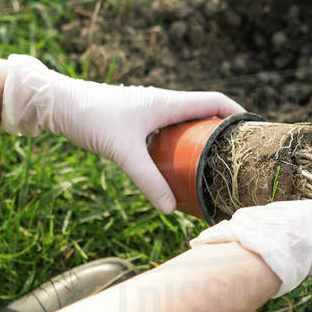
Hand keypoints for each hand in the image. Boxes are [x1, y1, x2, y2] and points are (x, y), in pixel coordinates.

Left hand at [1, 55, 243, 212]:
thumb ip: (148, 181)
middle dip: (222, 133)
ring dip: (200, 140)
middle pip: (204, 114)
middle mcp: (162, 103)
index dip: (238, 114)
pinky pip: (168, 132)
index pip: (215, 101)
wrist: (57, 104)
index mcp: (168, 102)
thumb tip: (171, 209)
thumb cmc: (90, 117)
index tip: (254, 132)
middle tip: (235, 157)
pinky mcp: (135, 121)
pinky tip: (175, 168)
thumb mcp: (123, 152)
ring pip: (185, 124)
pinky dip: (179, 147)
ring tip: (212, 166)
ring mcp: (149, 112)